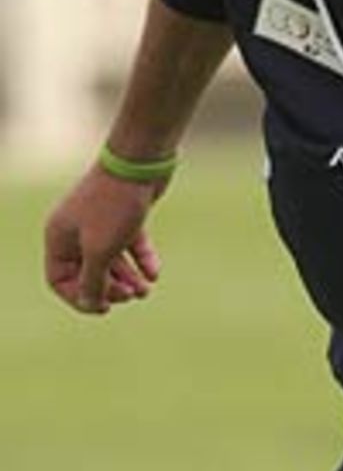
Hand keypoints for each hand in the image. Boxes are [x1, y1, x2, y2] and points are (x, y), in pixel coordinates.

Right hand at [44, 164, 166, 314]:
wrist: (140, 162)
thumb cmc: (114, 205)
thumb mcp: (101, 250)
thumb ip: (93, 280)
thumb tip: (91, 304)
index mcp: (59, 238)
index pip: (60, 279)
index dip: (80, 297)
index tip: (106, 308)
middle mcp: (75, 230)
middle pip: (88, 272)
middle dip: (109, 288)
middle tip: (132, 296)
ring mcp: (100, 222)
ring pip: (111, 260)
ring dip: (128, 278)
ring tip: (146, 291)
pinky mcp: (125, 215)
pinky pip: (130, 244)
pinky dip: (141, 259)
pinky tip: (154, 273)